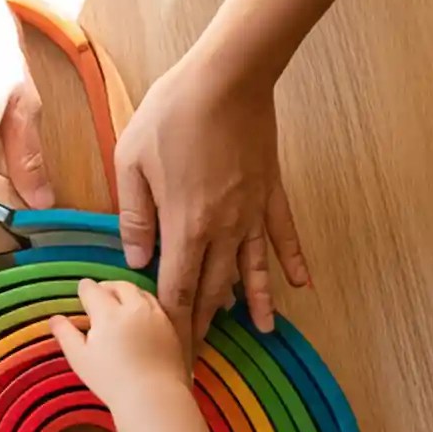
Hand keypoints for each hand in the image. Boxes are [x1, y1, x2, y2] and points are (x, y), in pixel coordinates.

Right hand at [50, 279, 185, 409]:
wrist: (154, 396)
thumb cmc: (111, 380)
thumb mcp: (80, 358)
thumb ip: (66, 334)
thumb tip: (54, 319)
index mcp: (108, 312)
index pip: (92, 289)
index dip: (84, 290)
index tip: (82, 294)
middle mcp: (134, 307)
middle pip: (119, 286)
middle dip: (107, 287)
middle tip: (100, 295)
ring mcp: (156, 315)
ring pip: (141, 292)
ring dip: (128, 293)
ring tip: (121, 304)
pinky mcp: (171, 327)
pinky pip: (156, 306)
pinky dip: (144, 305)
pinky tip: (140, 318)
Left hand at [115, 56, 309, 356]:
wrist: (227, 74)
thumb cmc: (171, 113)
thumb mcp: (131, 162)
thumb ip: (134, 216)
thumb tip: (134, 258)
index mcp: (185, 225)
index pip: (177, 289)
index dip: (175, 325)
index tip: (174, 354)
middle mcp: (224, 228)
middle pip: (214, 288)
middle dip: (206, 325)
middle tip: (202, 357)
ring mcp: (252, 211)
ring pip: (253, 269)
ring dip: (255, 303)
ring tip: (260, 332)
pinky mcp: (271, 191)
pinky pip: (284, 234)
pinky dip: (293, 260)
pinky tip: (301, 283)